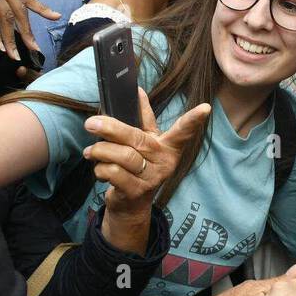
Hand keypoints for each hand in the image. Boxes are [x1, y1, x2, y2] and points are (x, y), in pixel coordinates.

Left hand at [83, 88, 211, 251]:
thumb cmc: (139, 166)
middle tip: (91, 124)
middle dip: (111, 129)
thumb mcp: (145, 141)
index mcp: (168, 147)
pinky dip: (100, 168)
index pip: (183, 132)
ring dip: (101, 151)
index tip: (205, 108)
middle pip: (136, 139)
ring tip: (92, 152)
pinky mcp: (136, 191)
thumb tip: (137, 90)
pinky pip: (113, 173)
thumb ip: (142, 117)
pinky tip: (100, 168)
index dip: (193, 120)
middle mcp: (164, 162)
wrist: (131, 204)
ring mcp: (152, 178)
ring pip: (122, 156)